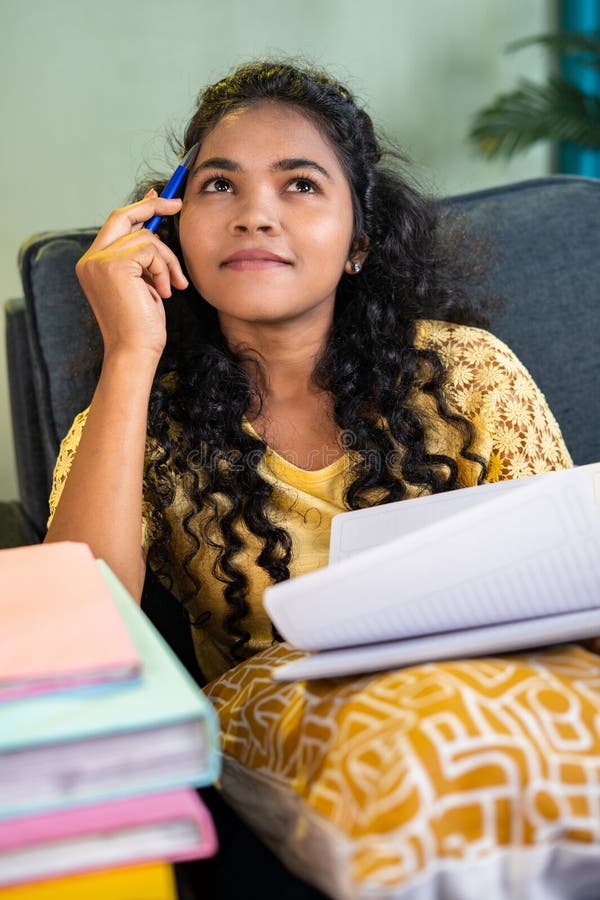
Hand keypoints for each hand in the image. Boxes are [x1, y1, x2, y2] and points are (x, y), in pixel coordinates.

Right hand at [75, 190, 188, 359]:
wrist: (134, 351)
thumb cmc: (141, 326)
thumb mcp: (141, 284)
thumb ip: (140, 259)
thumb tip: (153, 230)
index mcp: (93, 264)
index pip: (115, 225)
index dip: (138, 209)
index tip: (159, 200)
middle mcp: (91, 259)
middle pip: (123, 216)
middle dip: (152, 207)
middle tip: (178, 204)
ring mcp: (99, 260)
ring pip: (146, 238)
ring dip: (167, 261)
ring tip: (172, 286)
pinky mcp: (114, 265)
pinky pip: (151, 250)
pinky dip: (164, 269)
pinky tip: (164, 292)